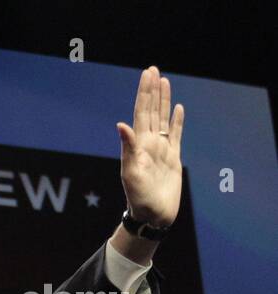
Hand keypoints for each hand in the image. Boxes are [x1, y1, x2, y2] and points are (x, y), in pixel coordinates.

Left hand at [116, 66, 183, 226]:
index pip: (141, 112)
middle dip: (152, 90)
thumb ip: (127, 148)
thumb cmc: (139, 198)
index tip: (147, 74)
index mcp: (138, 145)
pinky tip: (178, 109)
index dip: (144, 93)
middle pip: (151, 111)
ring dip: (163, 100)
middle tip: (152, 70)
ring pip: (163, 118)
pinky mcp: (172, 158)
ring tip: (164, 82)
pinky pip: (176, 134)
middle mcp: (148, 144)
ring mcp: (161, 150)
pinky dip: (177, 121)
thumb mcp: (131, 173)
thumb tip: (121, 124)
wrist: (152, 216)